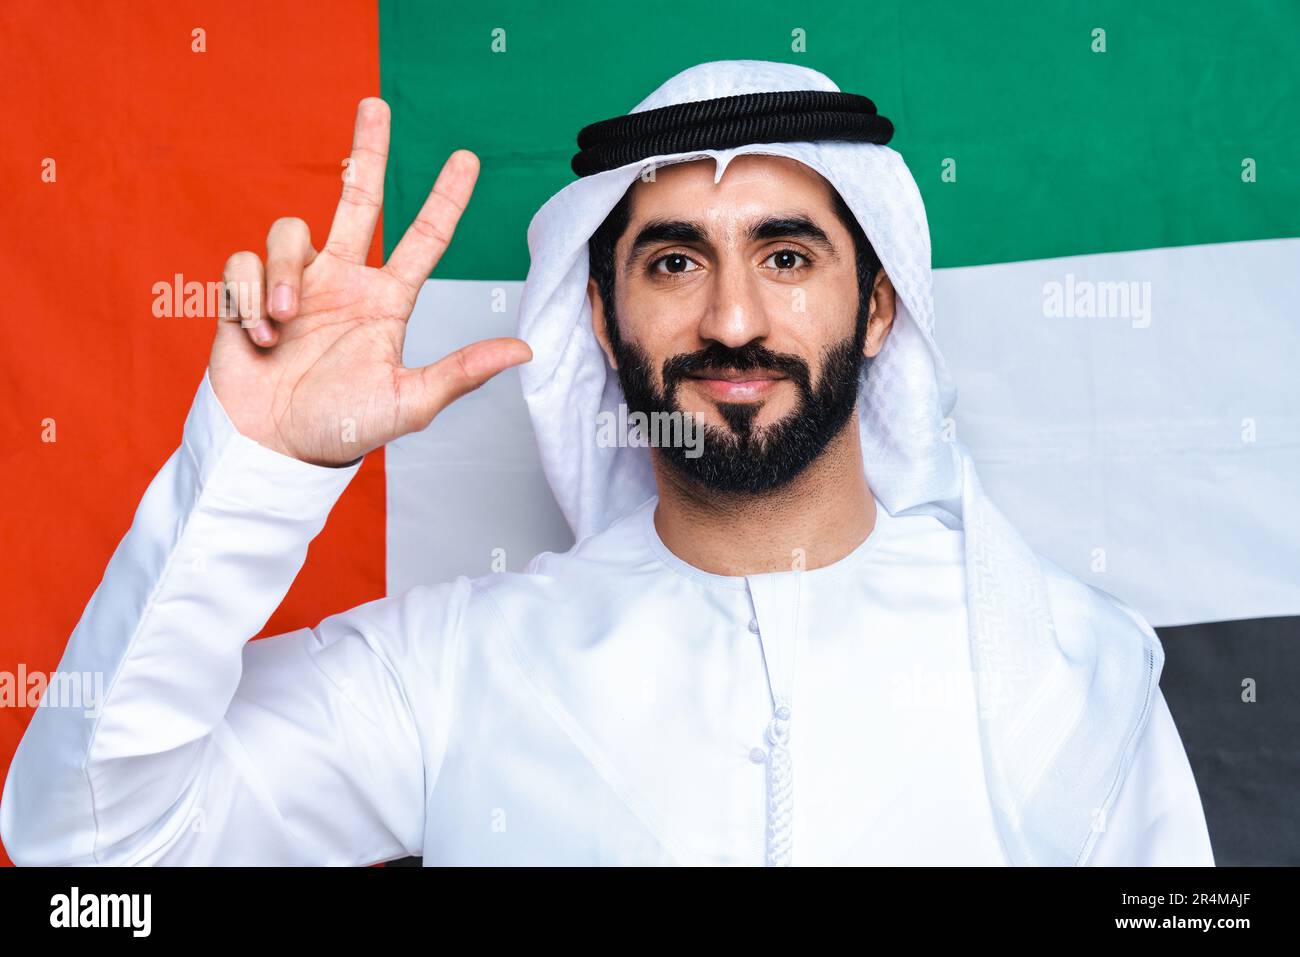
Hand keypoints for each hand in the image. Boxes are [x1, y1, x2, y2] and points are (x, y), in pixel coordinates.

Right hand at [208, 97, 530, 465]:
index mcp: (385, 301)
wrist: (272, 447)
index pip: (424, 238)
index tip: (468, 158)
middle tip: (377, 104)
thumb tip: (524, 350)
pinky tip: (257, 334)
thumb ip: (462, 372)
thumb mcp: (410, 402)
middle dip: (367, 150)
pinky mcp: (248, 290)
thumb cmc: (342, 429)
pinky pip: (243, 259)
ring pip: (289, 231)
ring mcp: (296, 283)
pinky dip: (247, 294)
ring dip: (282, 274)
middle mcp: (344, 281)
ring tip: (281, 326)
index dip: (445, 198)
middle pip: (358, 197)